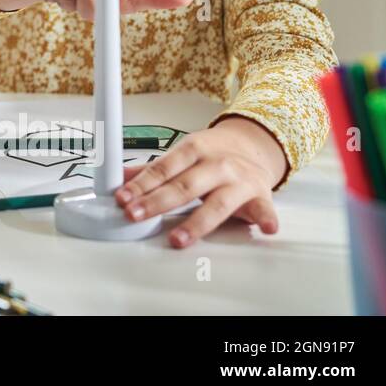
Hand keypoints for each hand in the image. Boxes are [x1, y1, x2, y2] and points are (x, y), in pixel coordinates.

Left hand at [114, 117, 288, 247]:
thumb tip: (120, 177)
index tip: (123, 198)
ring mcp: (239, 181)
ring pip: (218, 203)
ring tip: (177, 239)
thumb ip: (154, 169)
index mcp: (194, 150)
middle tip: (135, 215)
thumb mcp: (183, 154)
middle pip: (185, 186)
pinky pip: (264, 209)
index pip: (163, 168)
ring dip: (197, 223)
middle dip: (158, 202)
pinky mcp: (260, 197)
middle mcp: (217, 164)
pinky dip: (265, 219)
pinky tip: (264, 229)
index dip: (142, 184)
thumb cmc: (213, 153)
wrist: (253, 146)